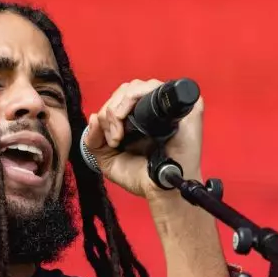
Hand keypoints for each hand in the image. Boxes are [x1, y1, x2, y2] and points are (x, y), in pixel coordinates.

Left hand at [83, 79, 203, 198]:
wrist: (160, 189)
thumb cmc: (141, 177)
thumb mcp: (107, 159)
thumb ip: (93, 139)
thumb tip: (93, 116)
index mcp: (138, 117)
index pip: (119, 98)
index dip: (107, 113)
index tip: (108, 139)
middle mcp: (153, 108)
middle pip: (125, 90)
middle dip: (110, 113)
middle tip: (114, 140)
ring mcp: (169, 107)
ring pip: (136, 87)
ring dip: (118, 109)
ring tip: (119, 137)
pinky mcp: (184, 106)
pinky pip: (158, 88)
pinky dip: (134, 99)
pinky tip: (128, 124)